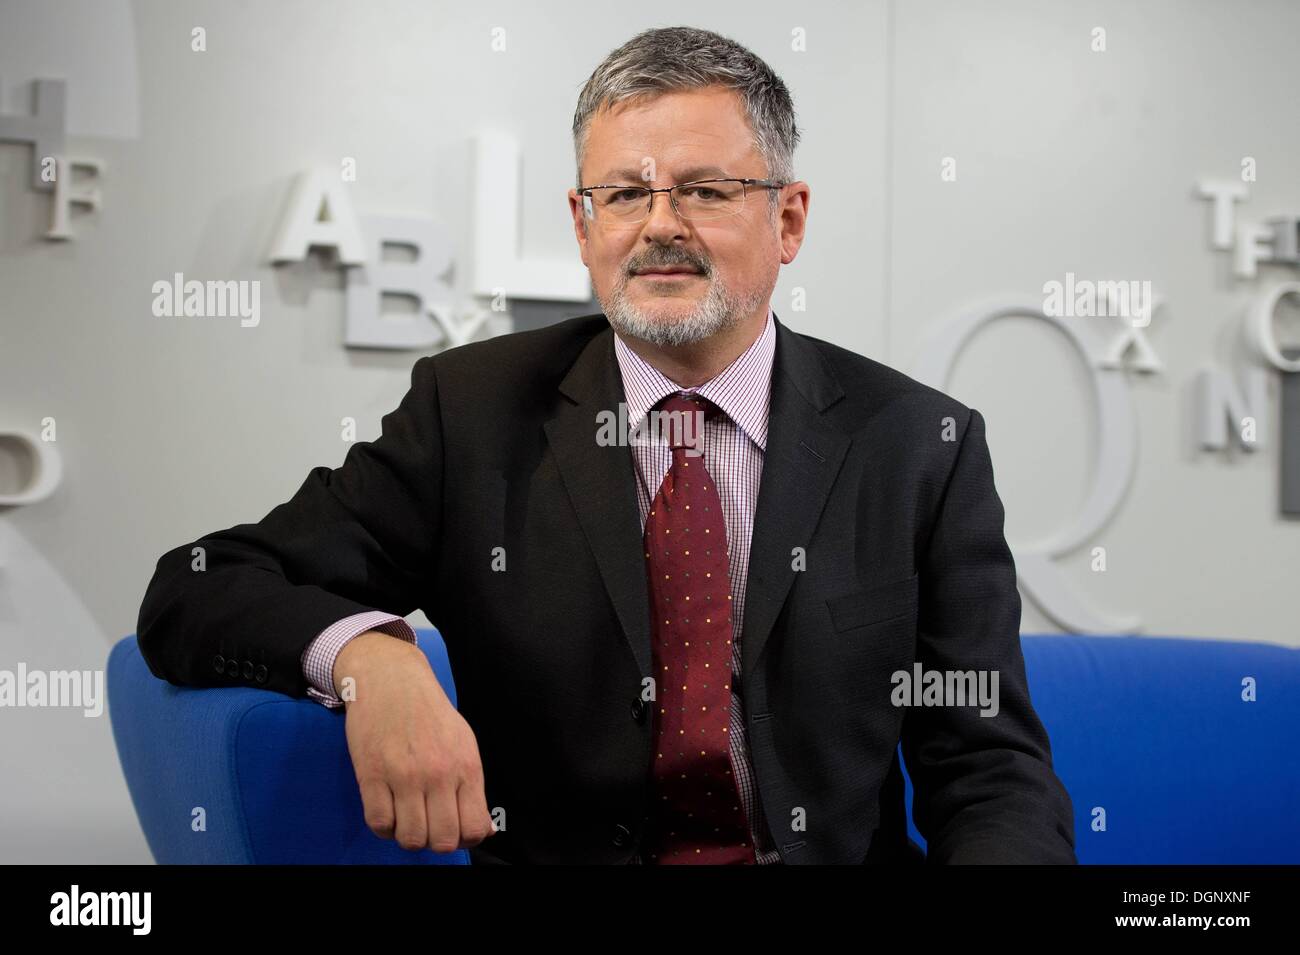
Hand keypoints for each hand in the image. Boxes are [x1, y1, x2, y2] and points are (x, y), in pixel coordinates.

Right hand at [335, 630, 495, 852]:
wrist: (391, 679)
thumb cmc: (429, 713)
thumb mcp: (463, 744)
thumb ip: (473, 788)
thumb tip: (484, 830)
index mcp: (466, 767)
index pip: (474, 829)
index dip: (464, 839)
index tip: (453, 828)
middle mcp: (438, 774)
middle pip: (443, 840)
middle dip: (435, 841)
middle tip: (427, 824)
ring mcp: (404, 775)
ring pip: (411, 838)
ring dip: (407, 835)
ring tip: (406, 816)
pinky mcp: (372, 774)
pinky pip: (379, 823)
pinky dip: (384, 827)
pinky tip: (387, 808)